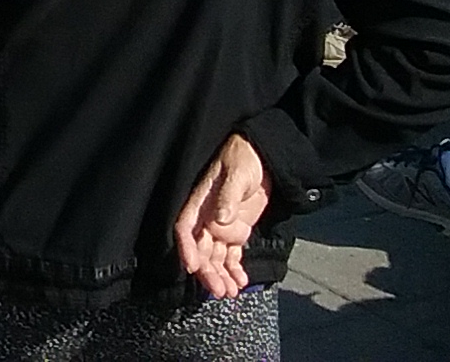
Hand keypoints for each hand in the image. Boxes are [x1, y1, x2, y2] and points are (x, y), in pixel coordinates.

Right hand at [174, 133, 268, 299]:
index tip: (192, 267)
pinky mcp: (236, 231)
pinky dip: (235, 269)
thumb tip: (219, 219)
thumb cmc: (244, 157)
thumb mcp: (237, 173)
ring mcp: (221, 226)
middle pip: (201, 248)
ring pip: (216, 256)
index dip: (186, 247)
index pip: (185, 227)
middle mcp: (206, 217)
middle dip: (208, 271)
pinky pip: (232, 255)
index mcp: (200, 201)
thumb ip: (228, 195)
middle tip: (219, 291)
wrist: (264, 156)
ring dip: (221, 275)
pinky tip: (241, 282)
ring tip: (230, 293)